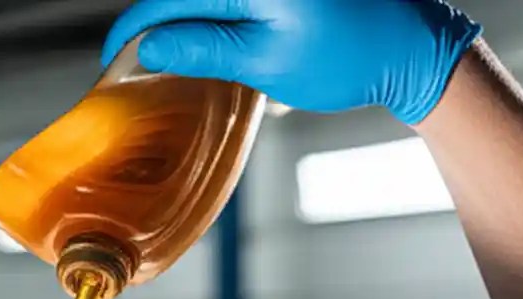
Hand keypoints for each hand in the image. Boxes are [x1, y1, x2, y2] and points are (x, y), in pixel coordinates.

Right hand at [102, 0, 481, 124]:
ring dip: (182, 17)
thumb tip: (148, 44)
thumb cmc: (347, 57)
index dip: (132, 29)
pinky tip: (202, 36)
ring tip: (166, 53)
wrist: (410, 47)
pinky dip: (211, 13)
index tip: (112, 59)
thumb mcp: (266, 61)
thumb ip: (203, 47)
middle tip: (133, 61)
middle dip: (155, 22)